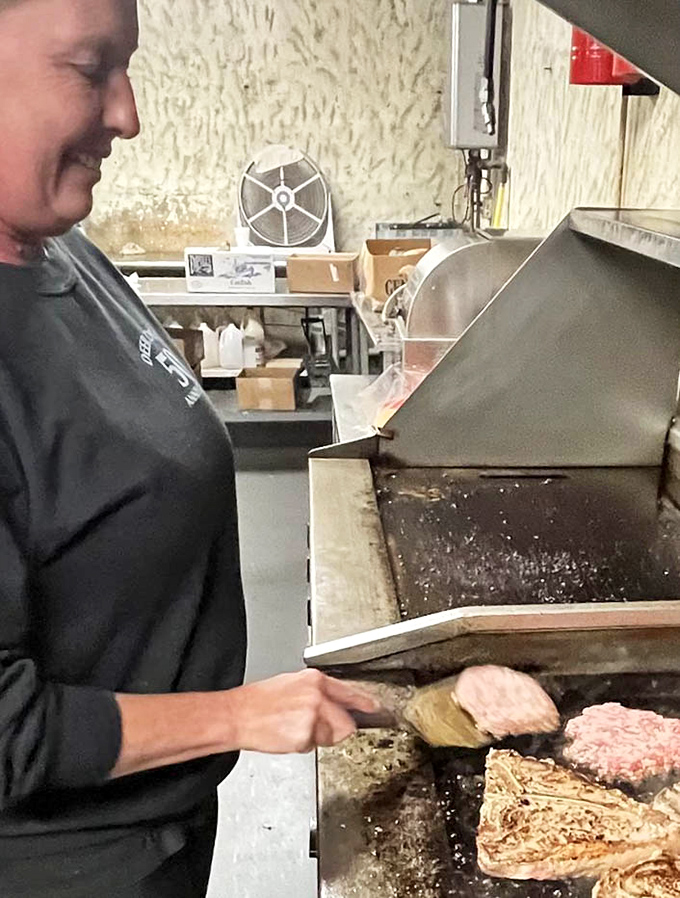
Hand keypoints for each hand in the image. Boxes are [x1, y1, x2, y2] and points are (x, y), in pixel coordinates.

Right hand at [224, 669, 377, 753]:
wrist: (237, 715)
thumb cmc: (258, 701)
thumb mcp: (290, 684)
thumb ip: (316, 692)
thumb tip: (332, 703)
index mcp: (314, 680)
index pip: (349, 691)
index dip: (365, 702)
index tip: (376, 708)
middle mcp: (318, 695)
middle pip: (346, 721)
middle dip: (336, 729)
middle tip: (314, 728)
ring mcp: (313, 716)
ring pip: (332, 736)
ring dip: (319, 737)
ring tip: (295, 729)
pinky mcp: (306, 735)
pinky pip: (315, 746)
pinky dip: (304, 745)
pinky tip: (288, 736)